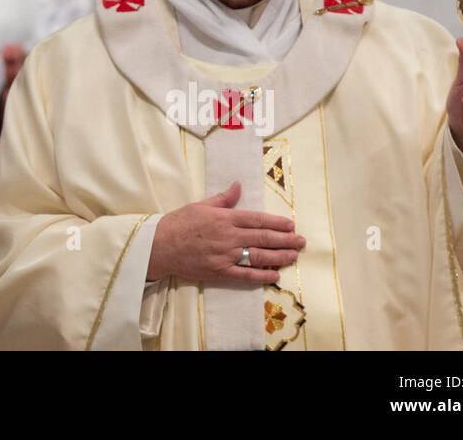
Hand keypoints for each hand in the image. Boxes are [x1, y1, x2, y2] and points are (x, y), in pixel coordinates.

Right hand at [147, 181, 304, 284]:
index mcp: (224, 218)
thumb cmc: (179, 223)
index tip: (291, 225)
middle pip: (263, 238)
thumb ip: (223, 198)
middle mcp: (228, 237)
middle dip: (285, 240)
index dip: (276, 223)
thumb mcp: (200, 205)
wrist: (160, 246)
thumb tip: (238, 186)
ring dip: (279, 257)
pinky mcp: (220, 272)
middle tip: (301, 241)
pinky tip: (274, 275)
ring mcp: (225, 256)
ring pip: (258, 257)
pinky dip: (262, 276)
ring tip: (294, 256)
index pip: (257, 219)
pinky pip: (245, 275)